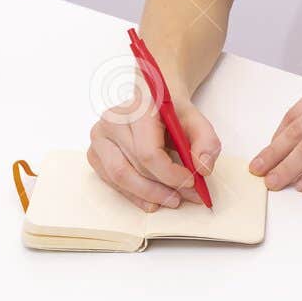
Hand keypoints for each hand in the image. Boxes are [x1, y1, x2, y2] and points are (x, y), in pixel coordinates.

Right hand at [87, 83, 220, 212]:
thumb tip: (203, 170)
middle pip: (134, 167)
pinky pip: (111, 181)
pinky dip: (133, 194)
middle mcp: (111, 121)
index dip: (170, 174)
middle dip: (162, 189)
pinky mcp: (95, 153)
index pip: (148, 152)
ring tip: (171, 200)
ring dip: (147, 195)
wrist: (150, 100)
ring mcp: (99, 137)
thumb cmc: (170, 111)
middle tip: (185, 198)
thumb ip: (207, 142)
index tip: (191, 181)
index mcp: (136, 108)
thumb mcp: (197, 121)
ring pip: (119, 177)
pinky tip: (152, 200)